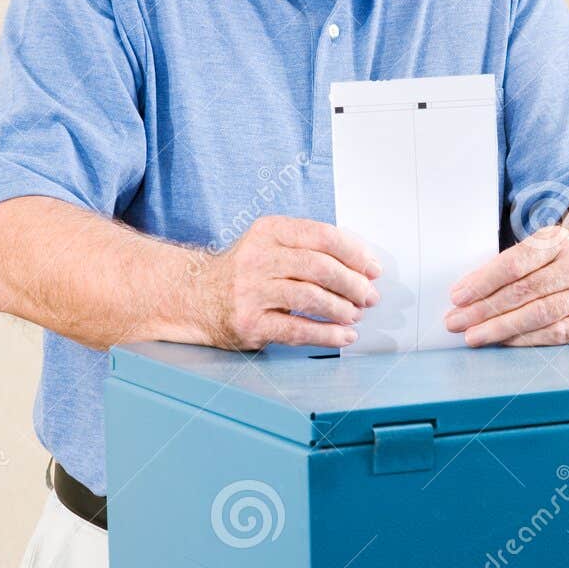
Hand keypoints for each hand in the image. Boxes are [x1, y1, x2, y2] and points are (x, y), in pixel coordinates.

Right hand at [208, 215, 380, 350]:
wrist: (196, 296)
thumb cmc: (244, 272)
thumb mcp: (270, 244)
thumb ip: (310, 247)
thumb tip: (363, 267)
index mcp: (269, 231)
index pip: (322, 236)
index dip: (355, 253)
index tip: (373, 269)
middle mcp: (258, 258)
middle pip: (320, 267)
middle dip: (353, 284)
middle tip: (369, 297)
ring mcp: (251, 291)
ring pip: (311, 298)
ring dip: (342, 309)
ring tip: (355, 315)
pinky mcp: (250, 322)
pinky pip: (297, 329)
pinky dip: (327, 334)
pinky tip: (344, 336)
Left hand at [444, 225, 568, 346]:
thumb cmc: (558, 266)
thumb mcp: (538, 253)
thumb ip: (507, 268)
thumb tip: (465, 294)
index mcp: (557, 240)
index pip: (514, 263)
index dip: (483, 281)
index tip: (457, 297)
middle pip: (523, 290)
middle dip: (484, 308)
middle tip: (456, 321)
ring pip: (538, 313)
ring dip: (500, 327)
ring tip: (473, 336)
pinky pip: (555, 332)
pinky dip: (525, 338)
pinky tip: (503, 342)